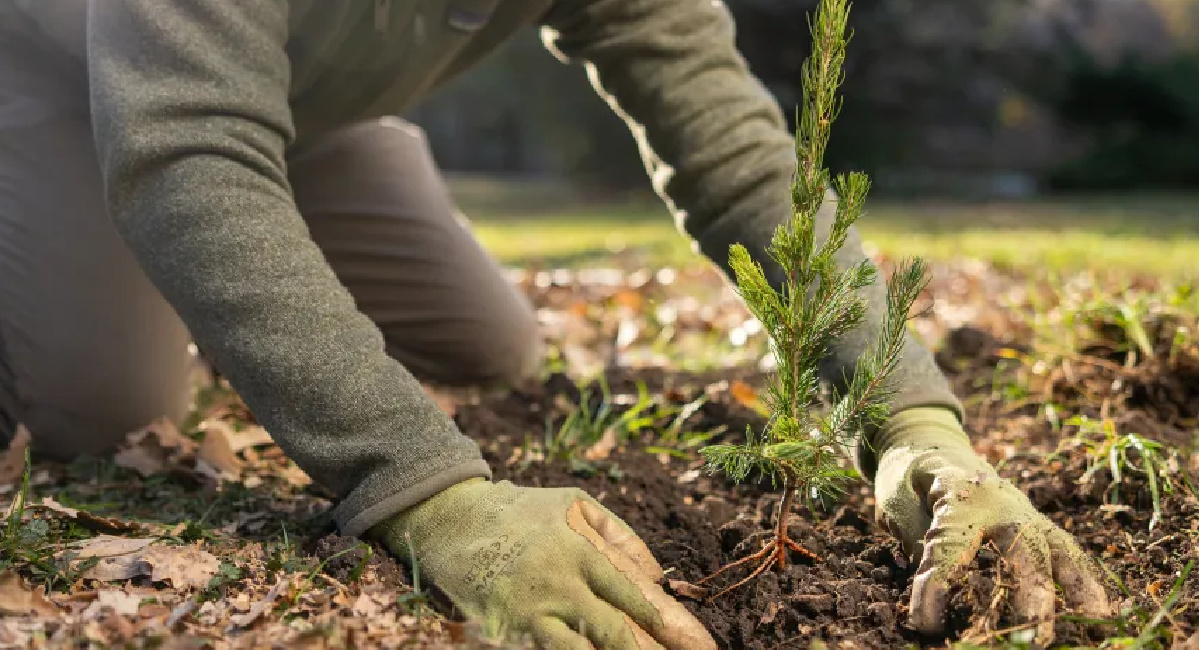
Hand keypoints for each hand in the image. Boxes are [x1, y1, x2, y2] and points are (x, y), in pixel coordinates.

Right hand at [371, 478, 715, 649]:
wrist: (449, 521)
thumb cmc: (521, 514)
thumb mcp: (575, 504)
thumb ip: (621, 536)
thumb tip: (660, 576)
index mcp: (580, 551)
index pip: (635, 596)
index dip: (670, 624)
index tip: (699, 645)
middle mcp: (558, 585)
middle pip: (615, 633)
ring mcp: (529, 614)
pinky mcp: (503, 634)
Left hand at [871, 408, 1110, 641]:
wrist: (928, 443)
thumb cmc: (909, 479)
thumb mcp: (898, 507)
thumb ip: (922, 546)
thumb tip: (941, 601)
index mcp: (957, 492)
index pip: (949, 544)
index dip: (938, 585)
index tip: (926, 623)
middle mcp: (999, 500)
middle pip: (1023, 545)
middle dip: (1032, 591)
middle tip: (1034, 631)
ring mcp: (1023, 511)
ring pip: (1057, 548)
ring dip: (1077, 588)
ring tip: (1096, 622)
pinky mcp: (1035, 524)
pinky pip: (1066, 552)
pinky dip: (1084, 581)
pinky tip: (1100, 611)